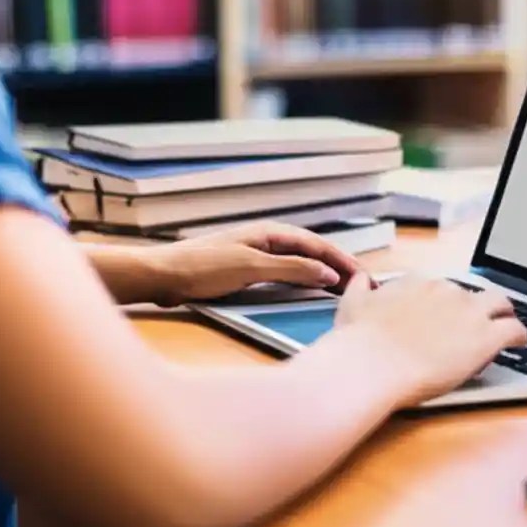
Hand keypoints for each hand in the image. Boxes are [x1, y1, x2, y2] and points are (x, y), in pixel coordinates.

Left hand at [146, 222, 365, 305]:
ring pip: (299, 264)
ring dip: (321, 275)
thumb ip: (292, 270)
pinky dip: (302, 282)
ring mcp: (256, 255)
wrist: (162, 276)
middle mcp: (265, 240)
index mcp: (270, 233)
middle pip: (310, 253)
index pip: (316, 245)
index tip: (363, 276)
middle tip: (361, 286)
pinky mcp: (245, 272)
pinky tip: (308, 293)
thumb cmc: (203, 268)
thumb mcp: (252, 268)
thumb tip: (328, 273)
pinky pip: (284, 275)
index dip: (341, 260)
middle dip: (336, 267)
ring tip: (342, 290)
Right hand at [333, 274, 526, 406]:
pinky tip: (520, 343)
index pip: (442, 288)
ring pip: (501, 304)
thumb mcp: (352, 304)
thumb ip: (360, 289)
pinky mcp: (485, 336)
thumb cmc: (359, 341)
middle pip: (473, 293)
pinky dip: (520, 335)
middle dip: (479, 307)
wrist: (371, 365)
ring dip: (504, 315)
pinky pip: (514, 329)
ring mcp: (469, 312)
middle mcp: (446, 291)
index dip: (448, 303)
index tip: (447, 316)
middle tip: (480, 323)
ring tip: (506, 327)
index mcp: (418, 284)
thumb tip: (360, 281)